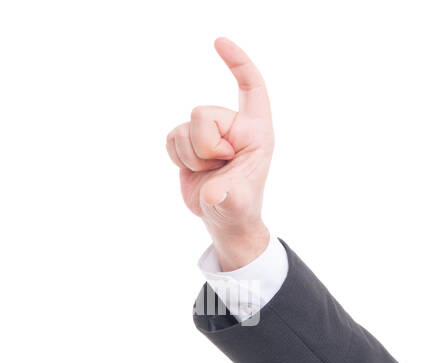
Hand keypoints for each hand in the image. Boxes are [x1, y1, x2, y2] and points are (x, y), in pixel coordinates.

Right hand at [166, 37, 273, 266]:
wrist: (223, 220)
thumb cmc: (239, 210)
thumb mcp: (238, 205)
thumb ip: (229, 197)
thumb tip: (217, 194)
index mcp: (256, 132)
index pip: (251, 88)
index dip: (238, 63)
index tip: (219, 42)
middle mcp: (234, 127)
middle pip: (202, 113)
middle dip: (204, 147)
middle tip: (220, 168)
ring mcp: (209, 132)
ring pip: (183, 128)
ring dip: (190, 157)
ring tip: (209, 172)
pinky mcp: (189, 139)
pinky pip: (170, 138)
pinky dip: (177, 158)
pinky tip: (193, 170)